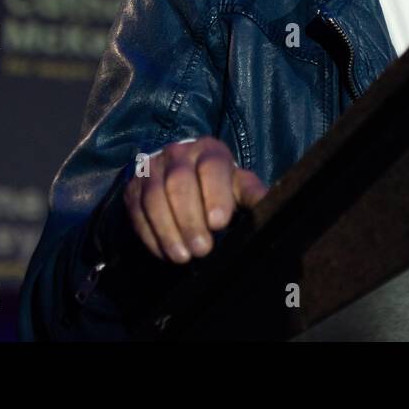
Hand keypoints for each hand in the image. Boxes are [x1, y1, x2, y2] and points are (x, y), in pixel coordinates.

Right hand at [123, 136, 266, 262]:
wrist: (182, 173)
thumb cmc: (219, 185)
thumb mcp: (238, 185)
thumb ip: (253, 195)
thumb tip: (275, 209)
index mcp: (210, 150)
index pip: (211, 167)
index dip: (215, 194)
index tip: (219, 223)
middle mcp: (178, 154)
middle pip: (179, 183)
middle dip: (190, 219)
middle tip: (202, 250)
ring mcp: (152, 169)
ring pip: (154, 197)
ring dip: (168, 230)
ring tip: (183, 257)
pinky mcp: (133, 188)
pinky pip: (137, 211)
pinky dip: (150, 235)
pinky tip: (165, 253)